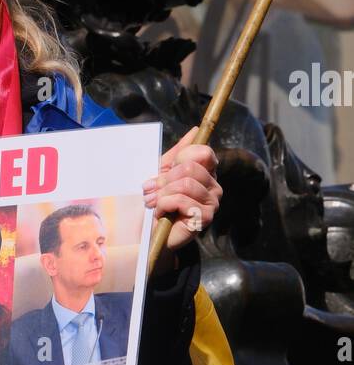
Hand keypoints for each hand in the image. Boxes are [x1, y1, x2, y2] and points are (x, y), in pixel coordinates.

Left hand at [143, 126, 222, 253]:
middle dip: (163, 179)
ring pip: (184, 184)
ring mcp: (213, 203)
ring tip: (152, 203)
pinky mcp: (206, 217)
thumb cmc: (157, 202)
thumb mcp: (163, 173)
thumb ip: (178, 153)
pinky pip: (181, 200)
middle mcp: (214, 187)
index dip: (180, 159)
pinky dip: (163, 205)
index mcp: (206, 173)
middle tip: (150, 191)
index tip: (165, 171)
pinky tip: (160, 213)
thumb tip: (195, 131)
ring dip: (161, 194)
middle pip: (190, 168)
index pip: (203, 152)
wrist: (149, 233)